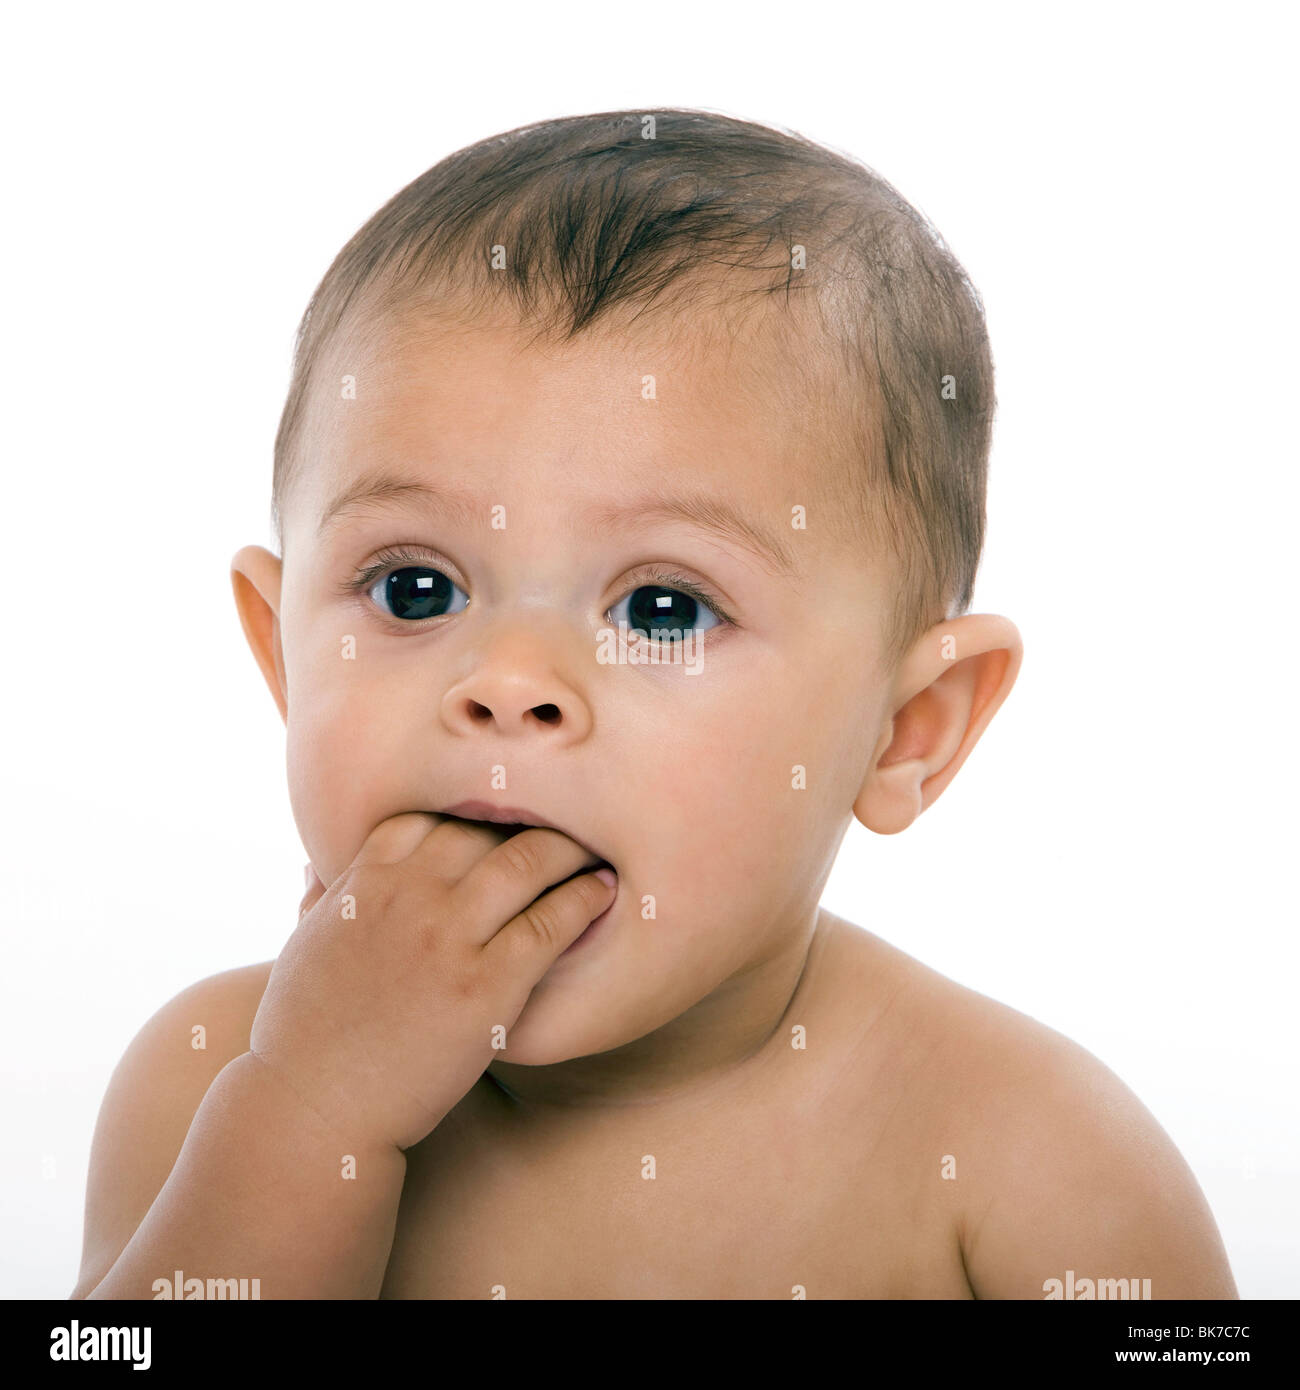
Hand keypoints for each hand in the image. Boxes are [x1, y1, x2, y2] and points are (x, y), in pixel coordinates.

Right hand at [250, 814, 614, 1151]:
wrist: (314, 1110)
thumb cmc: (306, 1033)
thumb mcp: (304, 946)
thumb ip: (321, 894)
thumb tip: (318, 857)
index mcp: (364, 881)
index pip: (434, 813)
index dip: (476, 811)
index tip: (508, 818)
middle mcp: (407, 897)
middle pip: (487, 828)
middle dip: (533, 817)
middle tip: (574, 817)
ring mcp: (447, 939)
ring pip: (527, 863)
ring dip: (571, 849)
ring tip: (600, 846)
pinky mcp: (486, 987)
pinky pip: (549, 925)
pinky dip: (583, 900)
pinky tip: (603, 892)